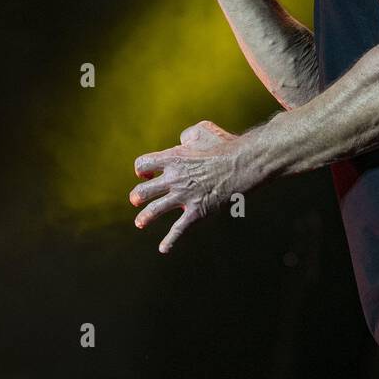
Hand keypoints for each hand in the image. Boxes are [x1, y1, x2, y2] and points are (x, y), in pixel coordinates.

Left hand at [130, 120, 246, 252]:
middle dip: (137, 196)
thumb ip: (187, 136)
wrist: (242, 164)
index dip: (142, 169)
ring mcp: (184, 196)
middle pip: (144, 190)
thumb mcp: (202, 130)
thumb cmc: (224, 145)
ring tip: (139, 222)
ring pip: (155, 210)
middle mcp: (174, 178)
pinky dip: (170, 240)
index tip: (147, 173)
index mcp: (172, 158)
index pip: (143, 164)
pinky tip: (163, 248)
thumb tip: (181, 143)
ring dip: (144, 217)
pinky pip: (179, 229)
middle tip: (136, 199)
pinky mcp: (197, 211)